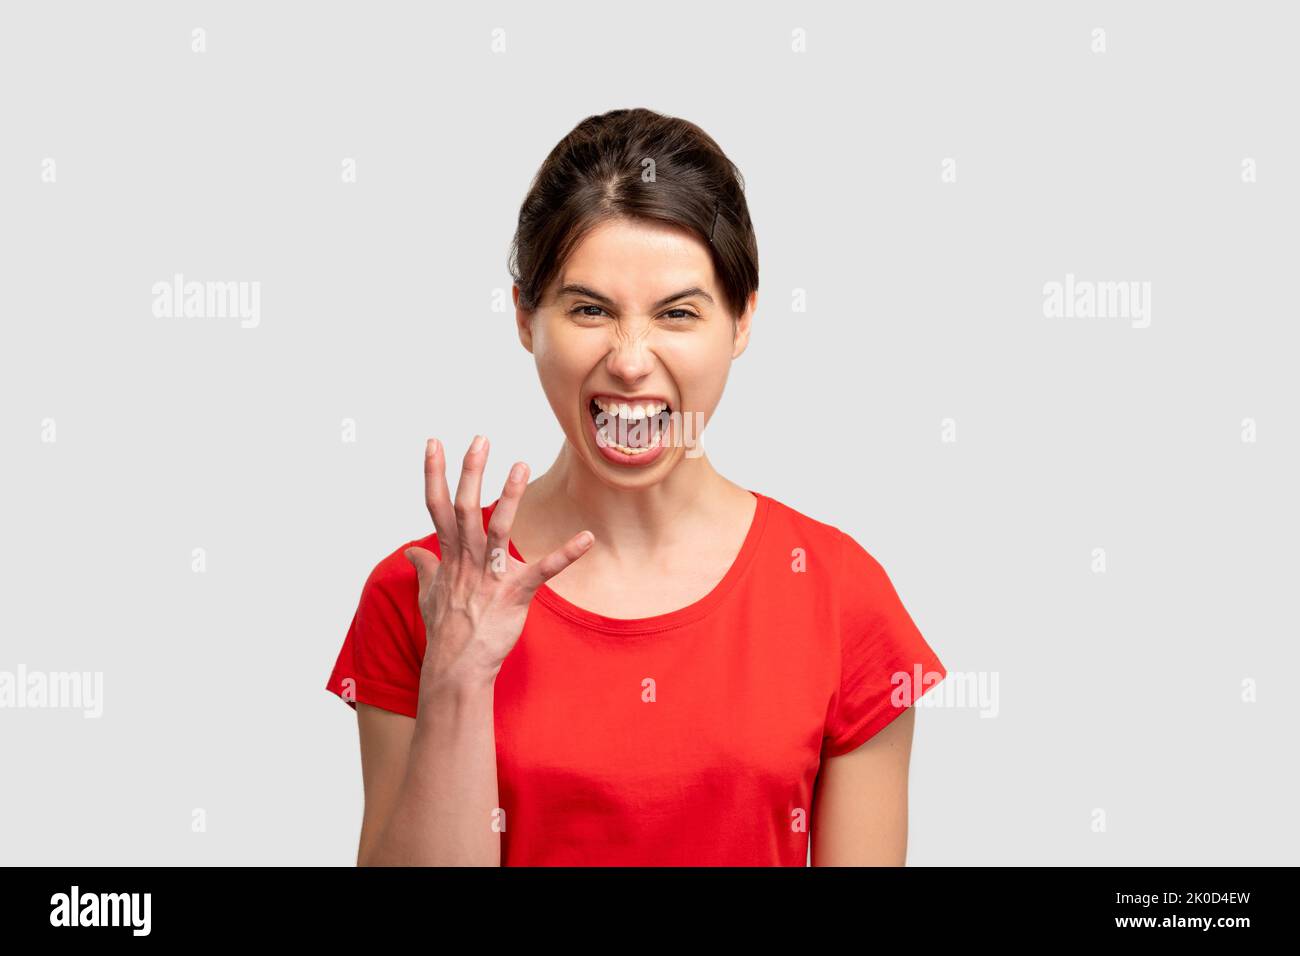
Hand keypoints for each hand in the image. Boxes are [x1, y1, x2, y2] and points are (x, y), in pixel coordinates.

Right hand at [404, 436, 593, 687]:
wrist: (456, 667)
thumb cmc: (445, 631)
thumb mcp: (427, 596)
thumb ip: (424, 569)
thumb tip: (410, 553)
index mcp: (449, 556)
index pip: (437, 506)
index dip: (434, 473)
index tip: (433, 442)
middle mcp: (467, 560)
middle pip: (465, 508)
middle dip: (471, 472)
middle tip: (481, 439)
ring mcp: (490, 576)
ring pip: (498, 529)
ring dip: (509, 497)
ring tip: (520, 465)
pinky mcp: (515, 594)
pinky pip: (544, 570)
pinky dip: (566, 554)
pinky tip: (587, 538)